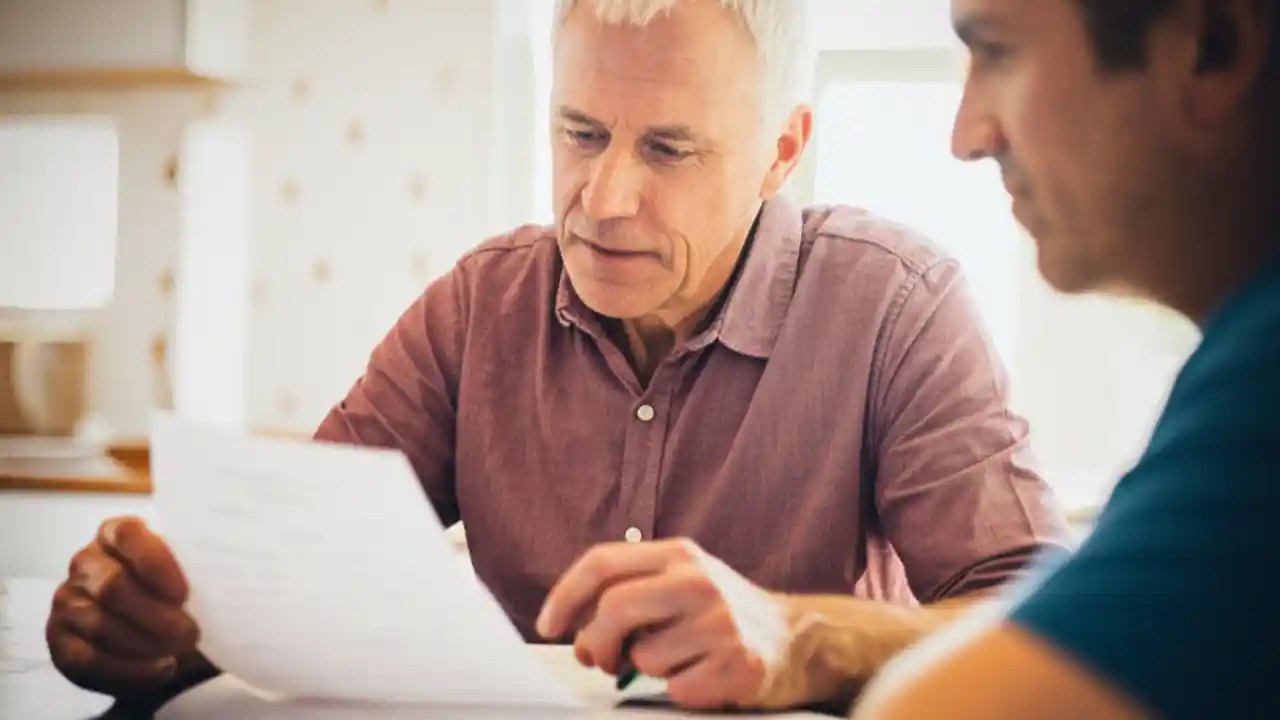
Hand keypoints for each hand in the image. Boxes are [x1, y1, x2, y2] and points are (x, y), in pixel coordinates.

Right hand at [47, 516, 209, 697]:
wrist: (166, 633)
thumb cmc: (183, 593)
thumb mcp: (193, 573)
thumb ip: (199, 567)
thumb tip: (227, 571)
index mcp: (117, 533)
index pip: (128, 534)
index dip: (156, 563)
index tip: (185, 594)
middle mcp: (86, 561)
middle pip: (113, 586)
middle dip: (155, 615)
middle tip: (191, 634)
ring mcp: (68, 599)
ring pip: (101, 624)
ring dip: (145, 644)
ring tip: (179, 651)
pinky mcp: (59, 639)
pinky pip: (88, 660)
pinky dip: (129, 670)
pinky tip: (162, 669)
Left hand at [535, 538, 794, 709]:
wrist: (798, 639)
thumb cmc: (723, 613)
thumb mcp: (683, 580)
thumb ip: (633, 589)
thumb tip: (577, 629)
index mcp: (680, 554)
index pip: (603, 562)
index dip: (564, 596)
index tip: (548, 625)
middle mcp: (700, 581)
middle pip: (613, 608)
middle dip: (594, 642)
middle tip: (599, 659)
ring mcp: (721, 623)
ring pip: (643, 656)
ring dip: (645, 669)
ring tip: (674, 661)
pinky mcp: (737, 664)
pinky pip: (675, 688)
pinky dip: (678, 689)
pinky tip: (701, 676)